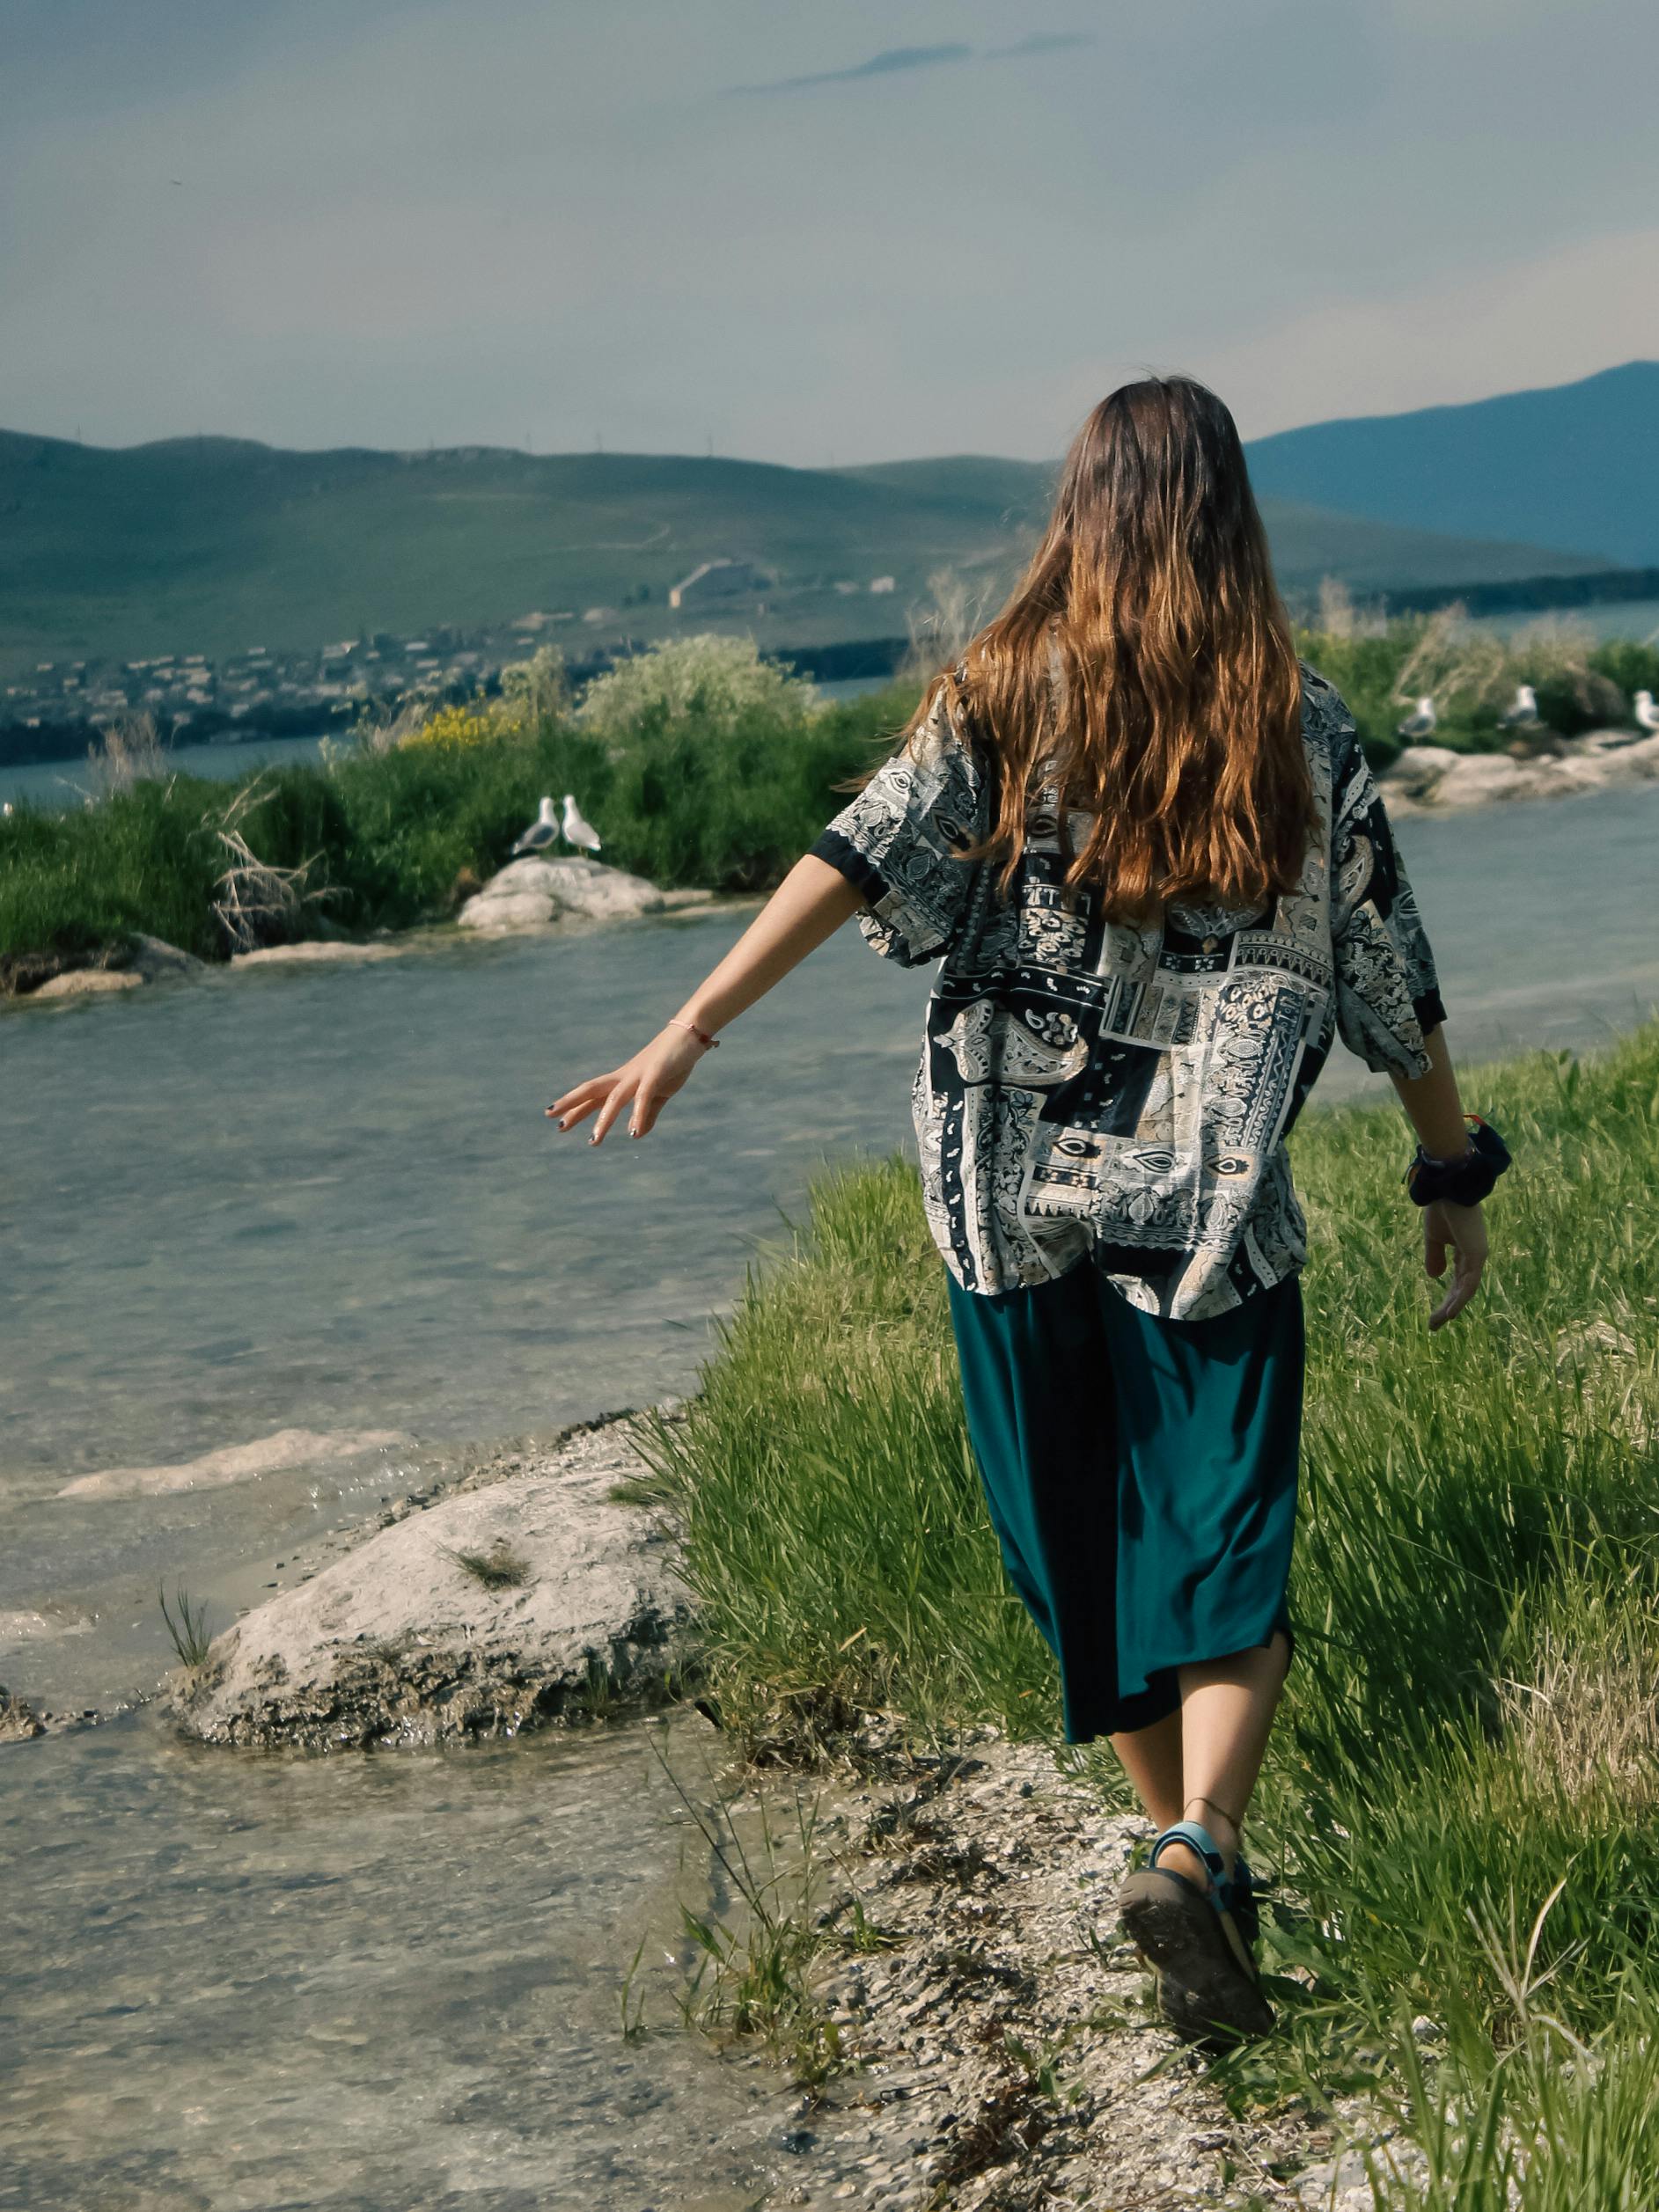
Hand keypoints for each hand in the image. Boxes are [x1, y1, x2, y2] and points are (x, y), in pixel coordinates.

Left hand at [547, 1024, 709, 1144]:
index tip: (558, 1122)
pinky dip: (638, 1115)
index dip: (575, 1108)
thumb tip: (636, 1134)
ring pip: (614, 1098)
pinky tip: (633, 1132)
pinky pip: (643, 1097)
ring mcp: (638, 1074)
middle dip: (572, 1106)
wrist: (691, 1034)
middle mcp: (625, 1076)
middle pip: (592, 1091)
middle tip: (554, 1122)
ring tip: (594, 1141)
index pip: (593, 1096)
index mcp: (624, 1080)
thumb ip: (649, 1113)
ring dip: (603, 1120)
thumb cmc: (675, 1061)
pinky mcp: (656, 1073)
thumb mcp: (662, 1092)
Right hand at [1422, 1197, 1486, 1329]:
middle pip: (1462, 1290)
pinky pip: (1468, 1283)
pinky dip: (1459, 1299)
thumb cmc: (1442, 1208)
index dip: (1446, 1298)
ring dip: (1451, 1308)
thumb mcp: (1433, 1237)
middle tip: (1434, 1325)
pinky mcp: (1477, 1255)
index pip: (1457, 1281)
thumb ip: (1434, 1256)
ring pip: (1465, 1290)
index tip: (1435, 1315)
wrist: (1448, 1189)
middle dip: (1448, 1308)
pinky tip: (1449, 1312)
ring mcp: (1478, 1256)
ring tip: (1437, 1322)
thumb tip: (1434, 1277)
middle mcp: (1475, 1256)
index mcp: (1466, 1251)